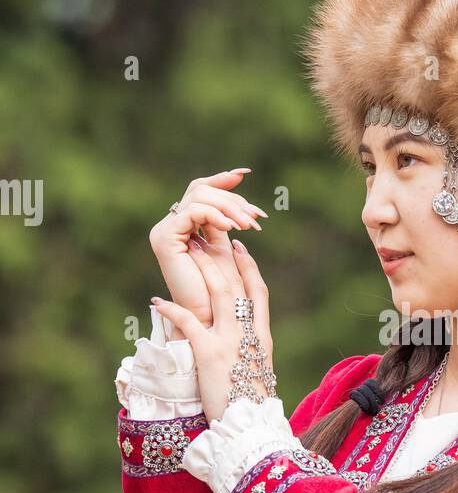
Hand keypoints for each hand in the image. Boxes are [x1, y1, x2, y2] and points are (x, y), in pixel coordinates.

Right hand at [148, 169, 267, 331]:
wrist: (208, 319)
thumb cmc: (219, 292)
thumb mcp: (225, 250)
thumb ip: (227, 222)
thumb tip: (241, 197)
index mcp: (183, 226)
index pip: (199, 191)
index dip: (221, 179)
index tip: (244, 173)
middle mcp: (170, 226)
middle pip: (200, 189)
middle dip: (232, 198)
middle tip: (256, 215)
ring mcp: (164, 231)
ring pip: (198, 197)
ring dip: (229, 207)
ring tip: (249, 223)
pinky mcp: (164, 239)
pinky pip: (192, 212)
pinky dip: (216, 215)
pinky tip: (232, 226)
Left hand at [150, 236, 274, 424]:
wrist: (250, 426)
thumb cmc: (252, 406)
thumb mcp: (257, 372)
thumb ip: (250, 352)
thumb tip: (241, 345)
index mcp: (261, 337)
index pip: (259, 293)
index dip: (249, 267)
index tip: (240, 248)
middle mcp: (248, 333)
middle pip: (237, 284)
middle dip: (223, 257)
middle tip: (209, 236)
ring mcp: (230, 341)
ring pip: (217, 293)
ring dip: (203, 268)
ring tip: (190, 250)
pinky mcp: (209, 353)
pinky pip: (188, 323)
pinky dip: (172, 309)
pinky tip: (157, 300)